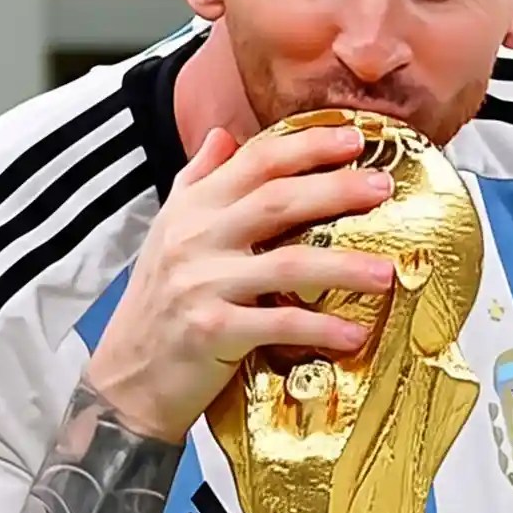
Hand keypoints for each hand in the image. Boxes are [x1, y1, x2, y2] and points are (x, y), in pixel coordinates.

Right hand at [89, 126, 395, 443]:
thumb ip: (197, 180)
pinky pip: (277, 324)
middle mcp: (195, 238)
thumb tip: (222, 135)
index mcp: (192, 208)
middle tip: (384, 188)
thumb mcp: (167, 231)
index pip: (255, 162)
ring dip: (342, 266)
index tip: (353, 141)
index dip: (307, 147)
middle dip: (335, 190)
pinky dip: (319, 328)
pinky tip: (354, 333)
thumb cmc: (156, 303)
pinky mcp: (211, 331)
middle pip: (275, 201)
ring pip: (285, 263)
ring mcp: (201, 284)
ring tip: (386, 271)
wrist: (126, 376)